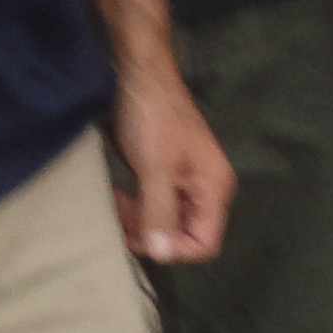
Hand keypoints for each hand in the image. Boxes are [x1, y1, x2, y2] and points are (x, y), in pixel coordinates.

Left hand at [110, 65, 234, 264]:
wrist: (142, 77)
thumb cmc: (154, 120)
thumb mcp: (156, 168)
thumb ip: (160, 211)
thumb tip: (161, 254)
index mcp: (214, 189)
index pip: (204, 243)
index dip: (174, 248)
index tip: (143, 235)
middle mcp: (206, 190)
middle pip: (185, 235)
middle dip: (153, 234)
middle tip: (122, 220)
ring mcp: (188, 182)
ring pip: (168, 221)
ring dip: (142, 222)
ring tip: (118, 206)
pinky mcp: (170, 174)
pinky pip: (159, 205)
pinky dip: (140, 208)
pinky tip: (121, 197)